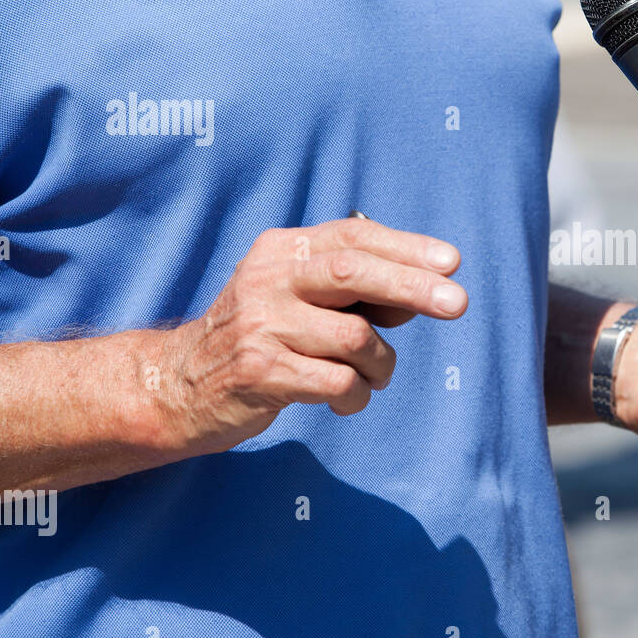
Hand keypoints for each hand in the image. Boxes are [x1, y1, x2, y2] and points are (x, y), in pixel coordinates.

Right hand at [156, 218, 466, 456]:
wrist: (178, 385)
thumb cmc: (262, 337)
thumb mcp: (300, 297)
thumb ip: (355, 291)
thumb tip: (423, 292)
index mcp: (283, 251)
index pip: (353, 237)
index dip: (406, 246)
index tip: (452, 261)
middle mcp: (268, 279)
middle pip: (353, 273)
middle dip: (413, 287)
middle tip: (459, 303)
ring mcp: (260, 325)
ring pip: (356, 338)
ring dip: (381, 366)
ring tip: (371, 377)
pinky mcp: (259, 372)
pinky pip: (338, 382)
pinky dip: (357, 396)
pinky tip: (347, 400)